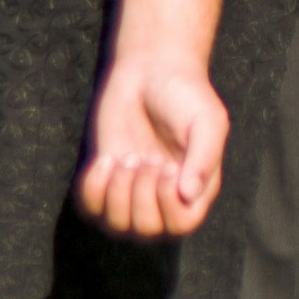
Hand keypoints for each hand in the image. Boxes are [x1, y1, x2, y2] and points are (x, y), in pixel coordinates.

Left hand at [75, 53, 228, 239]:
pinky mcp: (107, 177)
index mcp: (196, 187)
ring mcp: (133, 188)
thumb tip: (189, 195)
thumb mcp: (207, 120)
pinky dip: (93, 189)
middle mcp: (165, 195)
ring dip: (116, 193)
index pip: (182, 223)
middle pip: (148, 228)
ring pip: (118, 224)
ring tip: (126, 158)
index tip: (165, 166)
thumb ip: (204, 158)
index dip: (168, 203)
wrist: (150, 70)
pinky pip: (91, 207)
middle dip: (140, 195)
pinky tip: (105, 160)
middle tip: (145, 157)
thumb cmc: (185, 94)